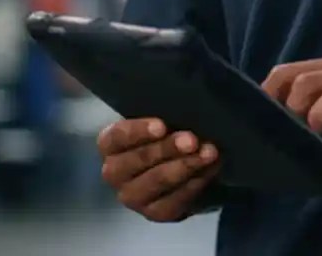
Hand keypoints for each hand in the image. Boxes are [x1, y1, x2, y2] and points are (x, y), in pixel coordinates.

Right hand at [97, 118, 220, 222]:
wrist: (181, 166)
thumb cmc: (166, 134)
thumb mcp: (161, 121)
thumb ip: (164, 116)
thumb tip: (183, 108)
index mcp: (110, 144)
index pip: (116, 137)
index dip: (138, 131)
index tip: (162, 125)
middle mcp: (114, 172)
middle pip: (138, 159)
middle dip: (168, 148)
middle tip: (192, 140)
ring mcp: (132, 197)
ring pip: (157, 181)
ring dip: (186, 165)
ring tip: (209, 152)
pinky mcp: (155, 213)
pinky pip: (175, 200)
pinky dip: (196, 182)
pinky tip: (210, 169)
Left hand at [261, 51, 321, 163]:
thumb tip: (297, 123)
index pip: (290, 71)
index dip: (270, 94)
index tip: (264, 122)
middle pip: (289, 73)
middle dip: (274, 103)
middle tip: (276, 132)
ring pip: (305, 83)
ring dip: (297, 113)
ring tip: (307, 136)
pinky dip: (320, 119)